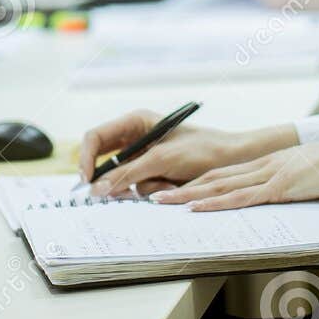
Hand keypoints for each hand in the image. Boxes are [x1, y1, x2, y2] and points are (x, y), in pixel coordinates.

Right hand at [77, 108, 296, 196]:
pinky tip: (170, 187)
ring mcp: (144, 157)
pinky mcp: (154, 174)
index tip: (86, 182)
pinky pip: (139, 188)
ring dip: (139, 187)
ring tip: (165, 184)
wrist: (233, 161)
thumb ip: (127, 173)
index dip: (85, 159)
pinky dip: (151, 191)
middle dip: (114, 179)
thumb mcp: (161, 160)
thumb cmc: (201, 150)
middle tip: (116, 195)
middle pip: (105, 162)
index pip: (95, 138)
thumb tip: (97, 189)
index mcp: (134, 122)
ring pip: (122, 180)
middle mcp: (136, 137)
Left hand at [151, 132, 318, 210]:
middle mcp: (256, 167)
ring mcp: (264, 176)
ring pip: (216, 186)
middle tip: (150, 194)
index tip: (171, 187)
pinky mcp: (275, 188)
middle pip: (209, 177)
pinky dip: (215, 204)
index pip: (219, 172)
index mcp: (261, 164)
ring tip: (158, 202)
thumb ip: (282, 182)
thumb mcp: (299, 173)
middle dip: (178, 187)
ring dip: (185, 196)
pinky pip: (239, 198)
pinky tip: (196, 208)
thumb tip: (274, 193)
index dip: (193, 180)